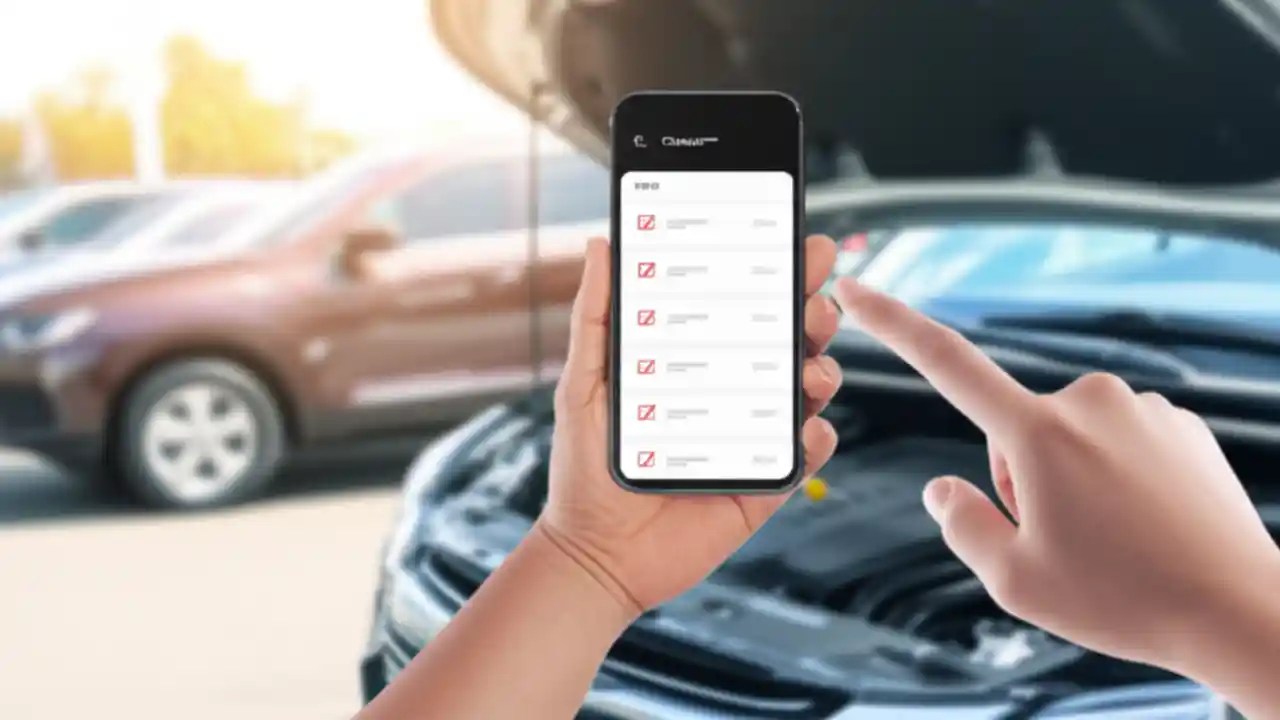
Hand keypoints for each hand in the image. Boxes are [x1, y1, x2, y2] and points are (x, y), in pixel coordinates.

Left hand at [538, 235, 841, 613]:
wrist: (595, 553)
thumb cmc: (586, 467)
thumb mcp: (584, 382)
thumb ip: (595, 316)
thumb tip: (601, 243)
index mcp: (699, 361)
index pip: (747, 307)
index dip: (780, 274)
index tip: (803, 244)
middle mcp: (735, 393)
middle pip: (790, 342)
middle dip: (814, 314)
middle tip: (817, 302)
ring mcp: (755, 438)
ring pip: (809, 392)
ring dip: (823, 371)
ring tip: (812, 370)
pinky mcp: (767, 485)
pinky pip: (807, 456)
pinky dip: (817, 438)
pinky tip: (807, 429)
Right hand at [832, 277, 1279, 673]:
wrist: (1240, 610)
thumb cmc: (1125, 599)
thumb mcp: (1013, 580)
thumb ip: (961, 524)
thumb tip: (941, 489)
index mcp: (1037, 432)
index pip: (944, 361)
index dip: (891, 322)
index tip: (854, 289)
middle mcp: (1087, 401)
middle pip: (1015, 431)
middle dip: (1020, 478)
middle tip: (1062, 541)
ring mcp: (1139, 408)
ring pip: (1068, 439)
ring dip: (1071, 480)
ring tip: (1114, 540)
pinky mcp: (1180, 423)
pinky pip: (1119, 443)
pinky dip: (1118, 478)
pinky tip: (1147, 525)